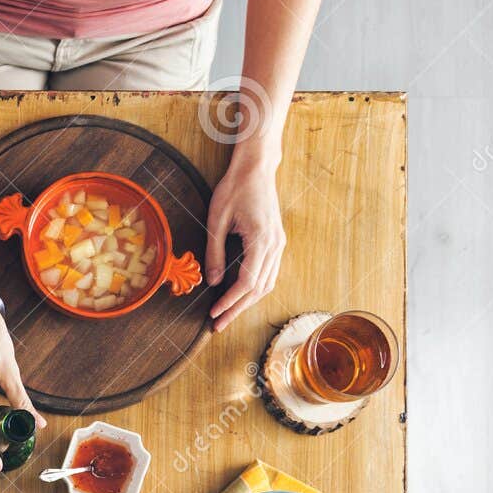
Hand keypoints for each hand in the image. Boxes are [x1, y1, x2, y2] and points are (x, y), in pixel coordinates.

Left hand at [205, 152, 285, 330]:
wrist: (257, 167)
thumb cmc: (234, 188)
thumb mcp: (216, 220)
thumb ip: (214, 253)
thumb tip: (212, 282)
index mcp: (261, 240)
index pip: (247, 283)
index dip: (229, 302)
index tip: (213, 315)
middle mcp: (276, 245)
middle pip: (259, 289)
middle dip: (237, 310)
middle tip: (218, 325)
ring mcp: (280, 243)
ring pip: (268, 283)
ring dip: (248, 302)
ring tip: (227, 315)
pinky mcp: (278, 241)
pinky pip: (270, 273)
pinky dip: (256, 289)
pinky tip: (241, 296)